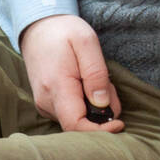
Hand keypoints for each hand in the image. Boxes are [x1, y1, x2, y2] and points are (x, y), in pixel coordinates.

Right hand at [20, 15, 123, 132]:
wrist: (39, 28)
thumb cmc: (64, 32)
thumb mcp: (87, 42)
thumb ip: (96, 74)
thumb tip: (102, 105)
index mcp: (56, 86)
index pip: (76, 124)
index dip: (100, 131)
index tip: (120, 123)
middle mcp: (46, 101)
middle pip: (82, 123)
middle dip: (103, 111)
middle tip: (107, 83)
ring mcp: (44, 104)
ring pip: (79, 118)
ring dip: (95, 105)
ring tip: (93, 77)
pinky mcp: (47, 104)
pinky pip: (73, 112)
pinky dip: (86, 103)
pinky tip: (85, 83)